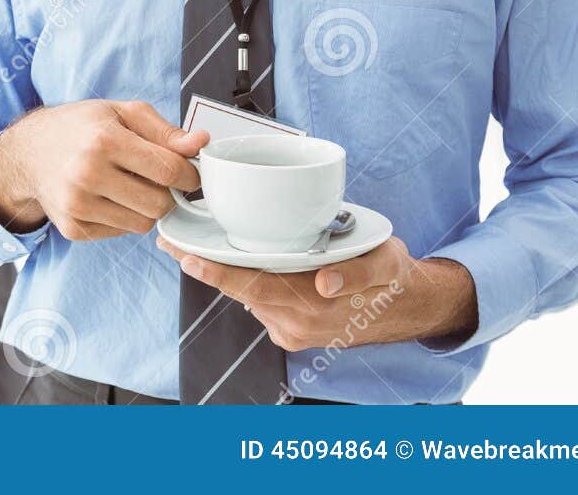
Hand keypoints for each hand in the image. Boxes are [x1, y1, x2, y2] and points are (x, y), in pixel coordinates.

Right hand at [0, 99, 208, 238]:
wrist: (28, 152)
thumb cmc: (80, 127)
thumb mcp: (121, 113)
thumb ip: (164, 131)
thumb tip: (201, 143)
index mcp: (104, 141)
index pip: (169, 170)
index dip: (190, 174)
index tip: (190, 173)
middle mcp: (87, 175)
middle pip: (160, 203)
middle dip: (168, 193)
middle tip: (158, 180)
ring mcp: (78, 205)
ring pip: (143, 223)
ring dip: (147, 207)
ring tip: (132, 185)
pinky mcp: (73, 228)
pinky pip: (121, 232)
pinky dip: (125, 217)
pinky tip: (111, 197)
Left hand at [154, 235, 478, 350]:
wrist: (407, 309)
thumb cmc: (392, 276)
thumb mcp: (385, 263)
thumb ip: (359, 273)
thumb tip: (327, 283)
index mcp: (317, 303)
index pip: (257, 286)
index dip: (219, 272)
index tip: (187, 258)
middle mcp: (299, 322)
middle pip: (242, 291)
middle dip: (205, 267)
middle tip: (170, 243)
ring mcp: (293, 331)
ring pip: (247, 298)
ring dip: (222, 276)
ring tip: (190, 248)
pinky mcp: (290, 333)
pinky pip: (259, 305)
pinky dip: (245, 286)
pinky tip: (231, 266)